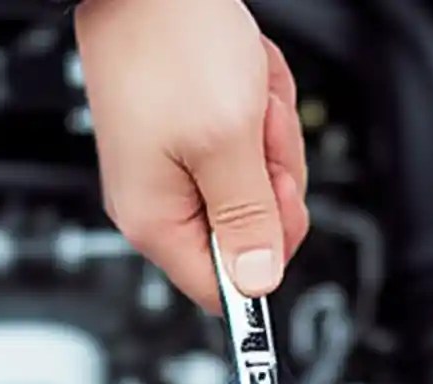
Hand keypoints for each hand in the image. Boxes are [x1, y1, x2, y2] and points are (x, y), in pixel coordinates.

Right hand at [74, 0, 308, 311]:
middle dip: (271, 174)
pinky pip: (249, 143)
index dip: (264, 253)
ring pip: (257, 182)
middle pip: (251, 230)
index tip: (276, 205)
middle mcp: (160, 200)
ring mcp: (174, 166)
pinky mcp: (189, 135)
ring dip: (268, 133)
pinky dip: (258, 109)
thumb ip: (248, 220)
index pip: (220, 287)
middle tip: (257, 131)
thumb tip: (255, 285)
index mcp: (157, 218)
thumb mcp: (227, 142)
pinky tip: (242, 80)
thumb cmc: (173, 47)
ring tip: (245, 95)